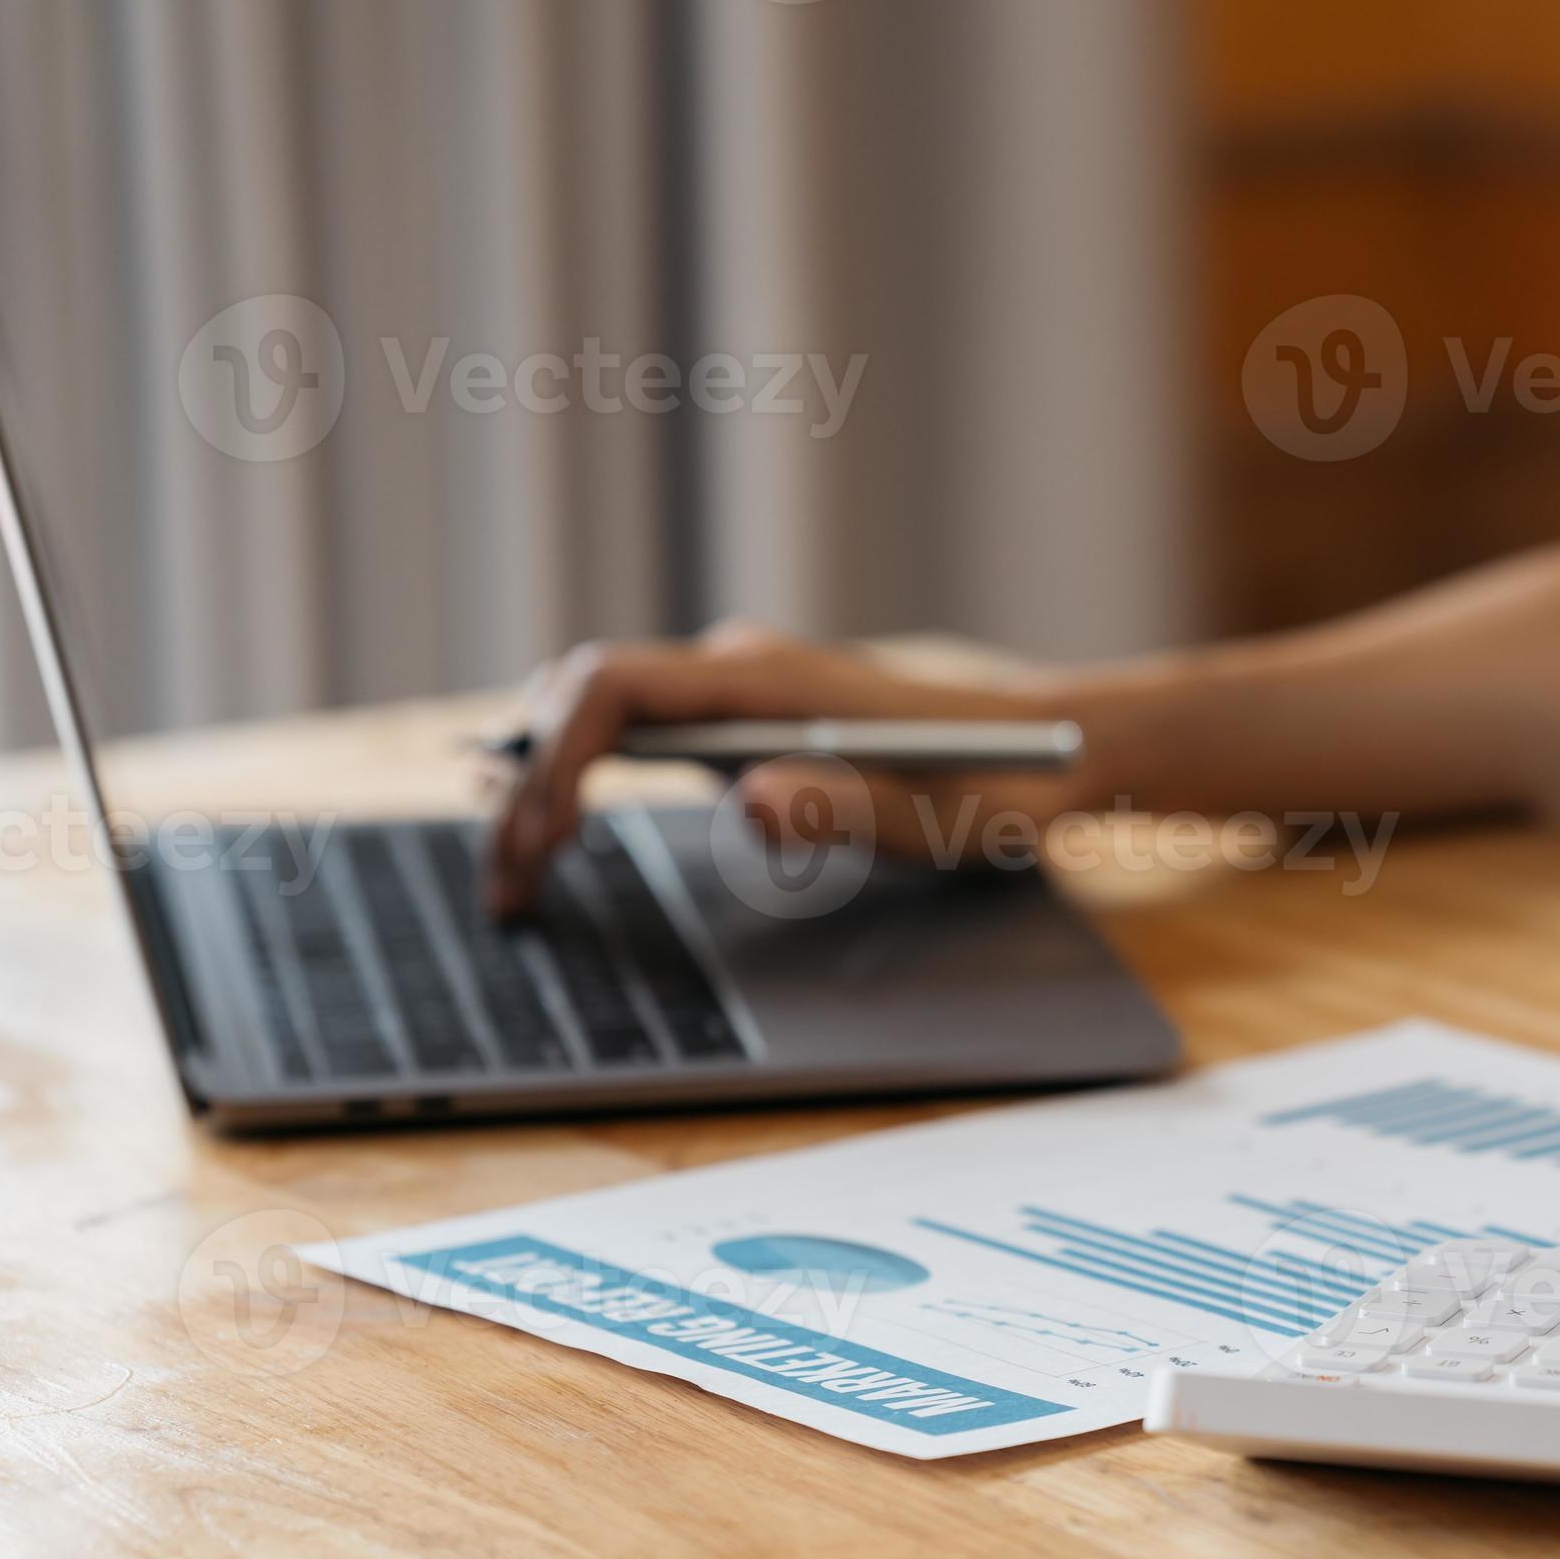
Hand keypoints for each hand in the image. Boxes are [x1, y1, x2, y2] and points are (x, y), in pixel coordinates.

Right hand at [481, 621, 1096, 914]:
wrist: (1053, 747)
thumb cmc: (999, 784)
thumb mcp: (936, 816)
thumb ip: (845, 806)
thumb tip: (751, 801)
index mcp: (768, 679)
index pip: (613, 686)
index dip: (556, 759)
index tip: (543, 841)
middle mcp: (740, 669)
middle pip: (582, 697)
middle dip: (527, 786)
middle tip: (507, 889)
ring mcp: (739, 693)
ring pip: (597, 712)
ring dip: (541, 782)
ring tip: (511, 877)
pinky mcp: (748, 723)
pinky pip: (635, 733)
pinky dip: (580, 777)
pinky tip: (553, 836)